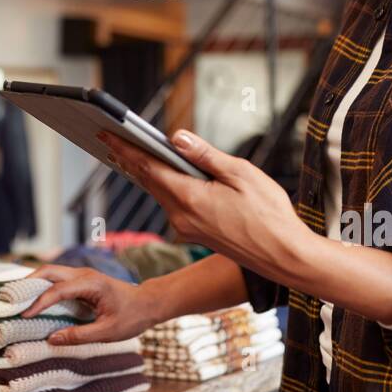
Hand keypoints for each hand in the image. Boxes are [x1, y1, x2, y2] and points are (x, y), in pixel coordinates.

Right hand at [20, 264, 157, 344]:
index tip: (24, 314)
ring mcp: (82, 275)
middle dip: (28, 282)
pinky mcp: (82, 280)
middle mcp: (84, 274)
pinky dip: (43, 286)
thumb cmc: (131, 316)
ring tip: (17, 298)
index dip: (39, 302)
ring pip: (52, 272)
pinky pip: (58, 279)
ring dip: (34, 283)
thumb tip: (52, 339)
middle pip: (49, 271)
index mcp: (91, 284)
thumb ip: (79, 335)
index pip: (57, 290)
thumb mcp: (107, 331)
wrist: (148, 303)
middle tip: (11, 298)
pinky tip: (34, 298)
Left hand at [97, 128, 304, 285]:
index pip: (149, 167)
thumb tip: (176, 137)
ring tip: (129, 152)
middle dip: (128, 158)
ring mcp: (187, 228)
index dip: (126, 148)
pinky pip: (171, 204)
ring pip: (159, 193)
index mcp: (190, 198)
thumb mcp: (241, 174)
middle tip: (108, 137)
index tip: (106, 134)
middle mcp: (181, 216)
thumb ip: (205, 156)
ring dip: (144, 172)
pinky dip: (162, 186)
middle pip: (148, 180)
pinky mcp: (195, 234)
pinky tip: (160, 176)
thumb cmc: (270, 215)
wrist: (284, 257)